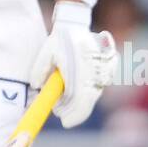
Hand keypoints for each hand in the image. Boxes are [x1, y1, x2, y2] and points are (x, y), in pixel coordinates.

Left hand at [31, 8, 117, 127]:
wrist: (77, 24)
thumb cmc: (60, 40)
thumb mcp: (45, 53)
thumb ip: (39, 71)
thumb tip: (37, 87)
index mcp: (79, 68)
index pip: (79, 100)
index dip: (73, 115)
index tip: (64, 122)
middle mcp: (95, 71)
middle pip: (87, 102)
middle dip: (74, 111)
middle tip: (61, 114)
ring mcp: (104, 70)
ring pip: (93, 95)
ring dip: (80, 101)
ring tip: (66, 95)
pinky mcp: (110, 69)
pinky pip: (98, 87)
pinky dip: (87, 91)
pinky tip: (77, 84)